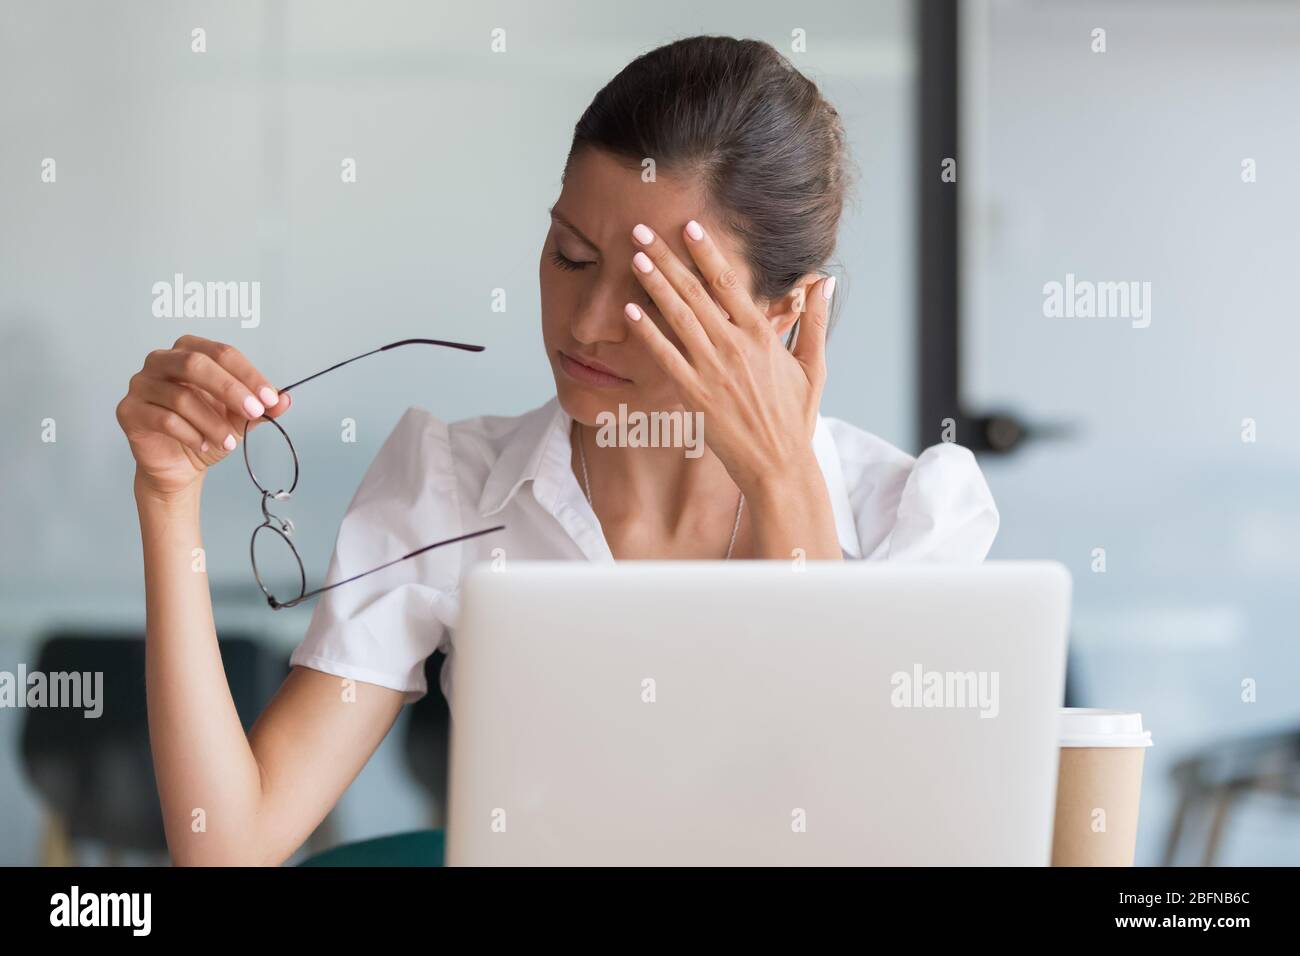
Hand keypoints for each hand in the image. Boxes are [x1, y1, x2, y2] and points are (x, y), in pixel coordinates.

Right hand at [116, 335, 290, 498]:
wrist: (180, 465)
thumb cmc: (207, 431)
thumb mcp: (239, 418)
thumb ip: (261, 407)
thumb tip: (285, 399)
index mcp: (189, 350)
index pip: (221, 353)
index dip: (248, 375)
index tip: (270, 398)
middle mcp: (161, 361)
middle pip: (195, 364)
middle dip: (230, 389)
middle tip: (254, 412)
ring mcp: (141, 384)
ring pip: (180, 396)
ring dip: (212, 422)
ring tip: (230, 442)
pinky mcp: (129, 411)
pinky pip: (163, 419)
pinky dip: (191, 434)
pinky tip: (204, 445)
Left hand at [623, 220, 834, 494]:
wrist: (778, 464)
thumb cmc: (795, 417)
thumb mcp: (813, 365)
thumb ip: (814, 319)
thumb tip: (824, 280)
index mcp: (763, 334)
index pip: (729, 282)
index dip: (706, 252)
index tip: (688, 226)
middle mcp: (735, 346)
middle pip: (695, 291)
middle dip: (667, 257)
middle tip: (642, 230)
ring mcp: (712, 369)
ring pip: (677, 316)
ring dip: (654, 283)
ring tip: (634, 256)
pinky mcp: (693, 394)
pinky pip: (665, 355)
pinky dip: (647, 331)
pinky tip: (630, 309)